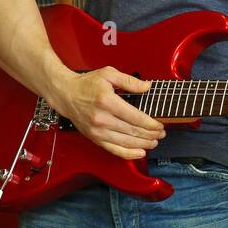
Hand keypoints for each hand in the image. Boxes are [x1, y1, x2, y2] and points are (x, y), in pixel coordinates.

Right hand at [47, 66, 162, 159]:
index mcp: (107, 101)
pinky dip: (128, 154)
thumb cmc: (86, 84)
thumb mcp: (108, 74)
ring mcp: (97, 131)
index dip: (150, 124)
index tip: (160, 125)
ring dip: (143, 144)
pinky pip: (114, 150)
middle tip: (161, 134)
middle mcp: (102, 118)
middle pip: (132, 131)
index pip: (135, 117)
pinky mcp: (94, 138)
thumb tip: (147, 87)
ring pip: (125, 142)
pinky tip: (139, 153)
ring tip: (154, 142)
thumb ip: (129, 81)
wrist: (66, 94)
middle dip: (150, 134)